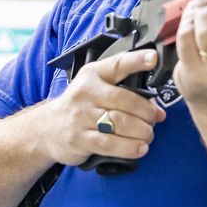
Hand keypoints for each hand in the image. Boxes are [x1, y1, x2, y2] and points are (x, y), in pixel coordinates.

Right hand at [46, 48, 165, 165]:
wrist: (47, 128)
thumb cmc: (81, 106)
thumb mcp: (96, 86)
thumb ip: (125, 92)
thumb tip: (159, 111)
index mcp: (94, 74)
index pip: (117, 64)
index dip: (137, 61)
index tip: (153, 58)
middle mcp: (86, 92)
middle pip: (125, 100)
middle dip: (147, 112)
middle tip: (154, 119)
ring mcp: (81, 116)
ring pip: (119, 123)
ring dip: (141, 131)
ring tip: (148, 135)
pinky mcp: (79, 139)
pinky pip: (110, 144)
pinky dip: (129, 147)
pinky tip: (140, 148)